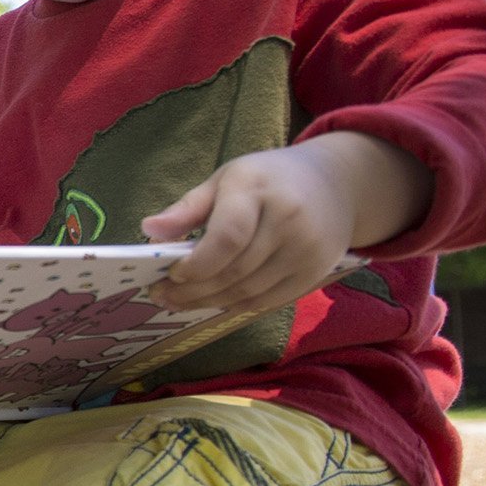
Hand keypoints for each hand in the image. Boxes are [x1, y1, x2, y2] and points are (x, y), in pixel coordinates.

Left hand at [142, 133, 429, 314]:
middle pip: (234, 271)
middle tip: (160, 296)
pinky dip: (235, 305)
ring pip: (249, 291)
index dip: (196, 264)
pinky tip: (212, 302)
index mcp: (258, 189)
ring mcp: (307, 250)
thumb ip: (187, 207)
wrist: (337, 184)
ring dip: (208, 302)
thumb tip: (149, 230)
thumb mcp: (225, 179)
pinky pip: (268, 301)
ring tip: (178, 302)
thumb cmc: (268, 180)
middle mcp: (289, 221)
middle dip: (192, 290)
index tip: (169, 273)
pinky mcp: (316, 273)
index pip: (227, 237)